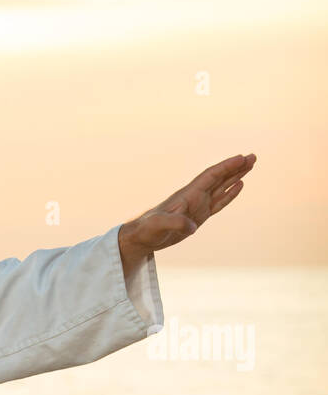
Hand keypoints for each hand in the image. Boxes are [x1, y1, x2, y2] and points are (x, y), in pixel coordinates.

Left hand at [119, 153, 257, 263]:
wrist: (141, 237)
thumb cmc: (146, 230)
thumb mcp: (158, 225)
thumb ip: (174, 223)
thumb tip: (191, 227)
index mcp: (187, 195)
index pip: (210, 176)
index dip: (226, 167)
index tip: (241, 158)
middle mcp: (195, 197)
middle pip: (219, 177)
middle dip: (236, 167)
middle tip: (253, 156)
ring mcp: (198, 206)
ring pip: (221, 187)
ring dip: (236, 176)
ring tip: (250, 165)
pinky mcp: (198, 216)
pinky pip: (219, 202)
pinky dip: (230, 193)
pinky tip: (239, 185)